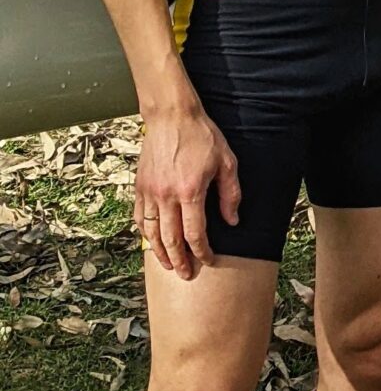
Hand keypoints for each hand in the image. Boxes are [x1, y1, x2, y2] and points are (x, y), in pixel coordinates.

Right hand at [134, 103, 241, 277]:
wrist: (171, 116)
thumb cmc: (202, 136)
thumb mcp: (226, 162)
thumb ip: (230, 195)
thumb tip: (232, 221)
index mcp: (190, 192)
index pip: (195, 233)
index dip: (202, 251)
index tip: (208, 260)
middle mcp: (166, 196)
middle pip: (170, 239)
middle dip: (179, 261)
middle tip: (186, 274)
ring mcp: (150, 192)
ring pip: (151, 233)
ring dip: (159, 253)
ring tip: (168, 265)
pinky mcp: (139, 186)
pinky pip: (139, 217)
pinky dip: (144, 234)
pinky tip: (151, 242)